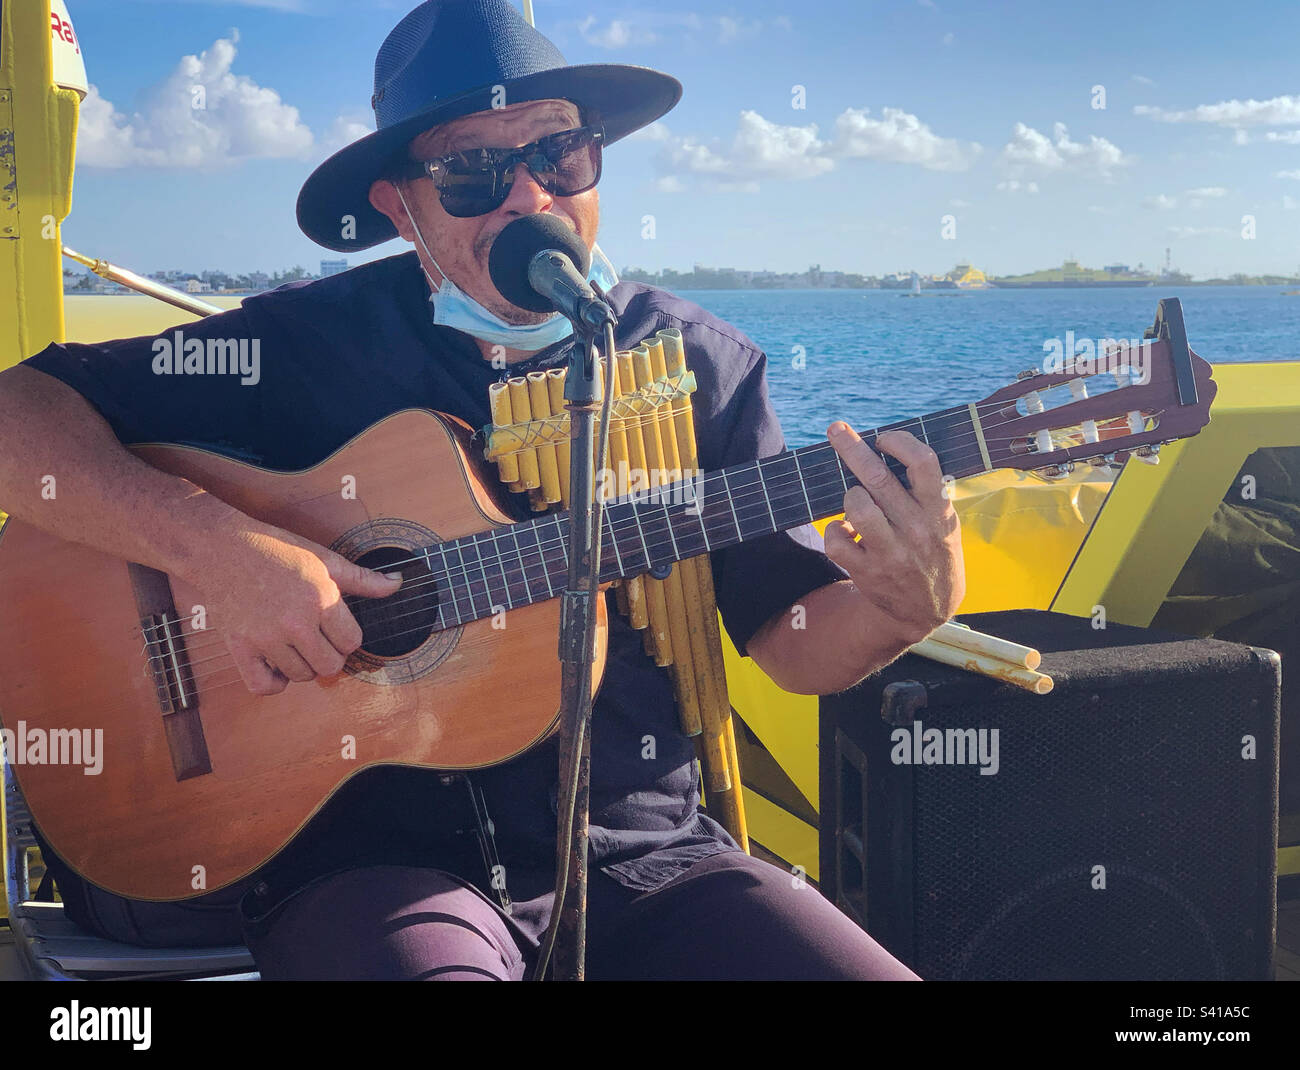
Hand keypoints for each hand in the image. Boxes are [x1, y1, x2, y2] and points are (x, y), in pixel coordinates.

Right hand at [195, 521, 401, 694]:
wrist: (223, 548)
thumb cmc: (277, 550)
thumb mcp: (325, 559)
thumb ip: (363, 579)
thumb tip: (397, 584)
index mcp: (320, 599)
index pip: (352, 642)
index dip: (347, 636)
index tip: (335, 627)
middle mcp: (295, 622)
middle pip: (330, 666)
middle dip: (330, 655)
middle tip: (318, 639)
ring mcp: (265, 638)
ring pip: (301, 676)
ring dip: (303, 666)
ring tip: (296, 644)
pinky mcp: (240, 647)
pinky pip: (263, 687)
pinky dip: (273, 683)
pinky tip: (277, 666)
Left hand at [823, 422, 964, 647]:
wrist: (927, 611)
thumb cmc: (933, 553)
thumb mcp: (944, 524)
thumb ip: (924, 493)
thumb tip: (886, 450)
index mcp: (939, 512)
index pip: (923, 463)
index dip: (899, 442)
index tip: (883, 438)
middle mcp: (916, 530)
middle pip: (878, 477)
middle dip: (851, 448)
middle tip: (835, 429)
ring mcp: (891, 553)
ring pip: (856, 506)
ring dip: (849, 496)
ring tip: (856, 500)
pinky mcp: (867, 572)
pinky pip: (835, 539)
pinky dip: (833, 530)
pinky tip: (844, 532)